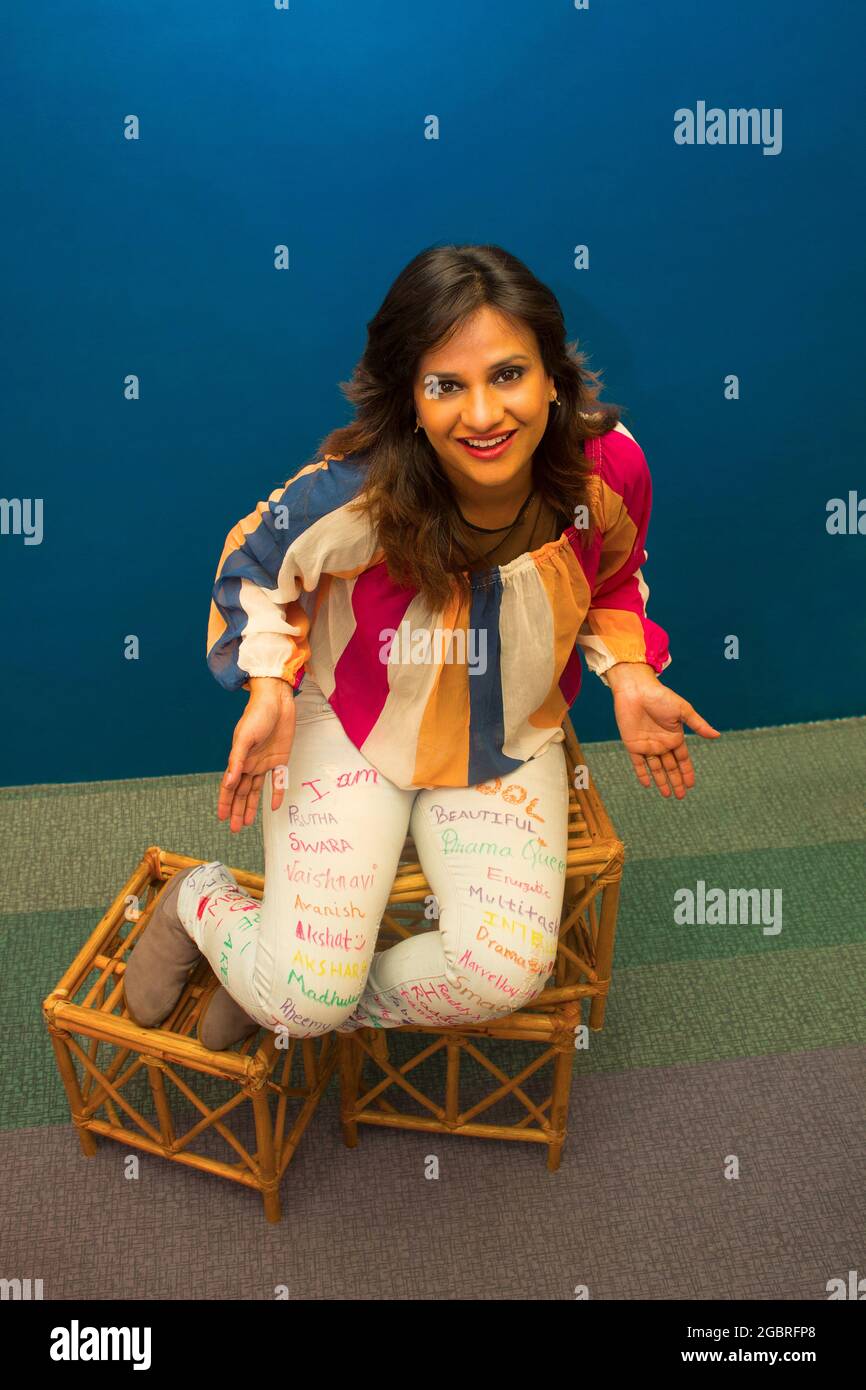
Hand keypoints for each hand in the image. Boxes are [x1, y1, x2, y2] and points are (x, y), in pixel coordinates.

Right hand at [217, 678, 296, 830]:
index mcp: (239, 759)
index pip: (230, 786)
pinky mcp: (280, 760)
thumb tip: (230, 782)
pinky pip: (278, 781)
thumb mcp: (245, 738)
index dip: (225, 802)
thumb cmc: (257, 715)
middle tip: (234, 829)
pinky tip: (274, 807)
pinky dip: (276, 794)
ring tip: (247, 822)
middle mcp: (250, 764)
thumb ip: (237, 761)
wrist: (277, 701)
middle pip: (242, 793)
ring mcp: (265, 763)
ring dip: (251, 806)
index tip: (221, 818)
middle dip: (237, 810)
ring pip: (256, 791)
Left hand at [607, 664, 719, 798]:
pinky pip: (638, 763)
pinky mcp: (632, 745)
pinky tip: (648, 784)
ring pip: (656, 768)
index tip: (691, 785)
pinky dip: (643, 774)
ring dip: (661, 781)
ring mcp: (647, 745)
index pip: (682, 759)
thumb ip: (698, 725)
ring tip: (667, 795)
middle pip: (670, 767)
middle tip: (680, 796)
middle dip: (676, 781)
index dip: (687, 772)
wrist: (636, 690)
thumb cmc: (661, 697)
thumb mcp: (683, 711)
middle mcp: (662, 743)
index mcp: (675, 736)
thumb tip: (717, 736)